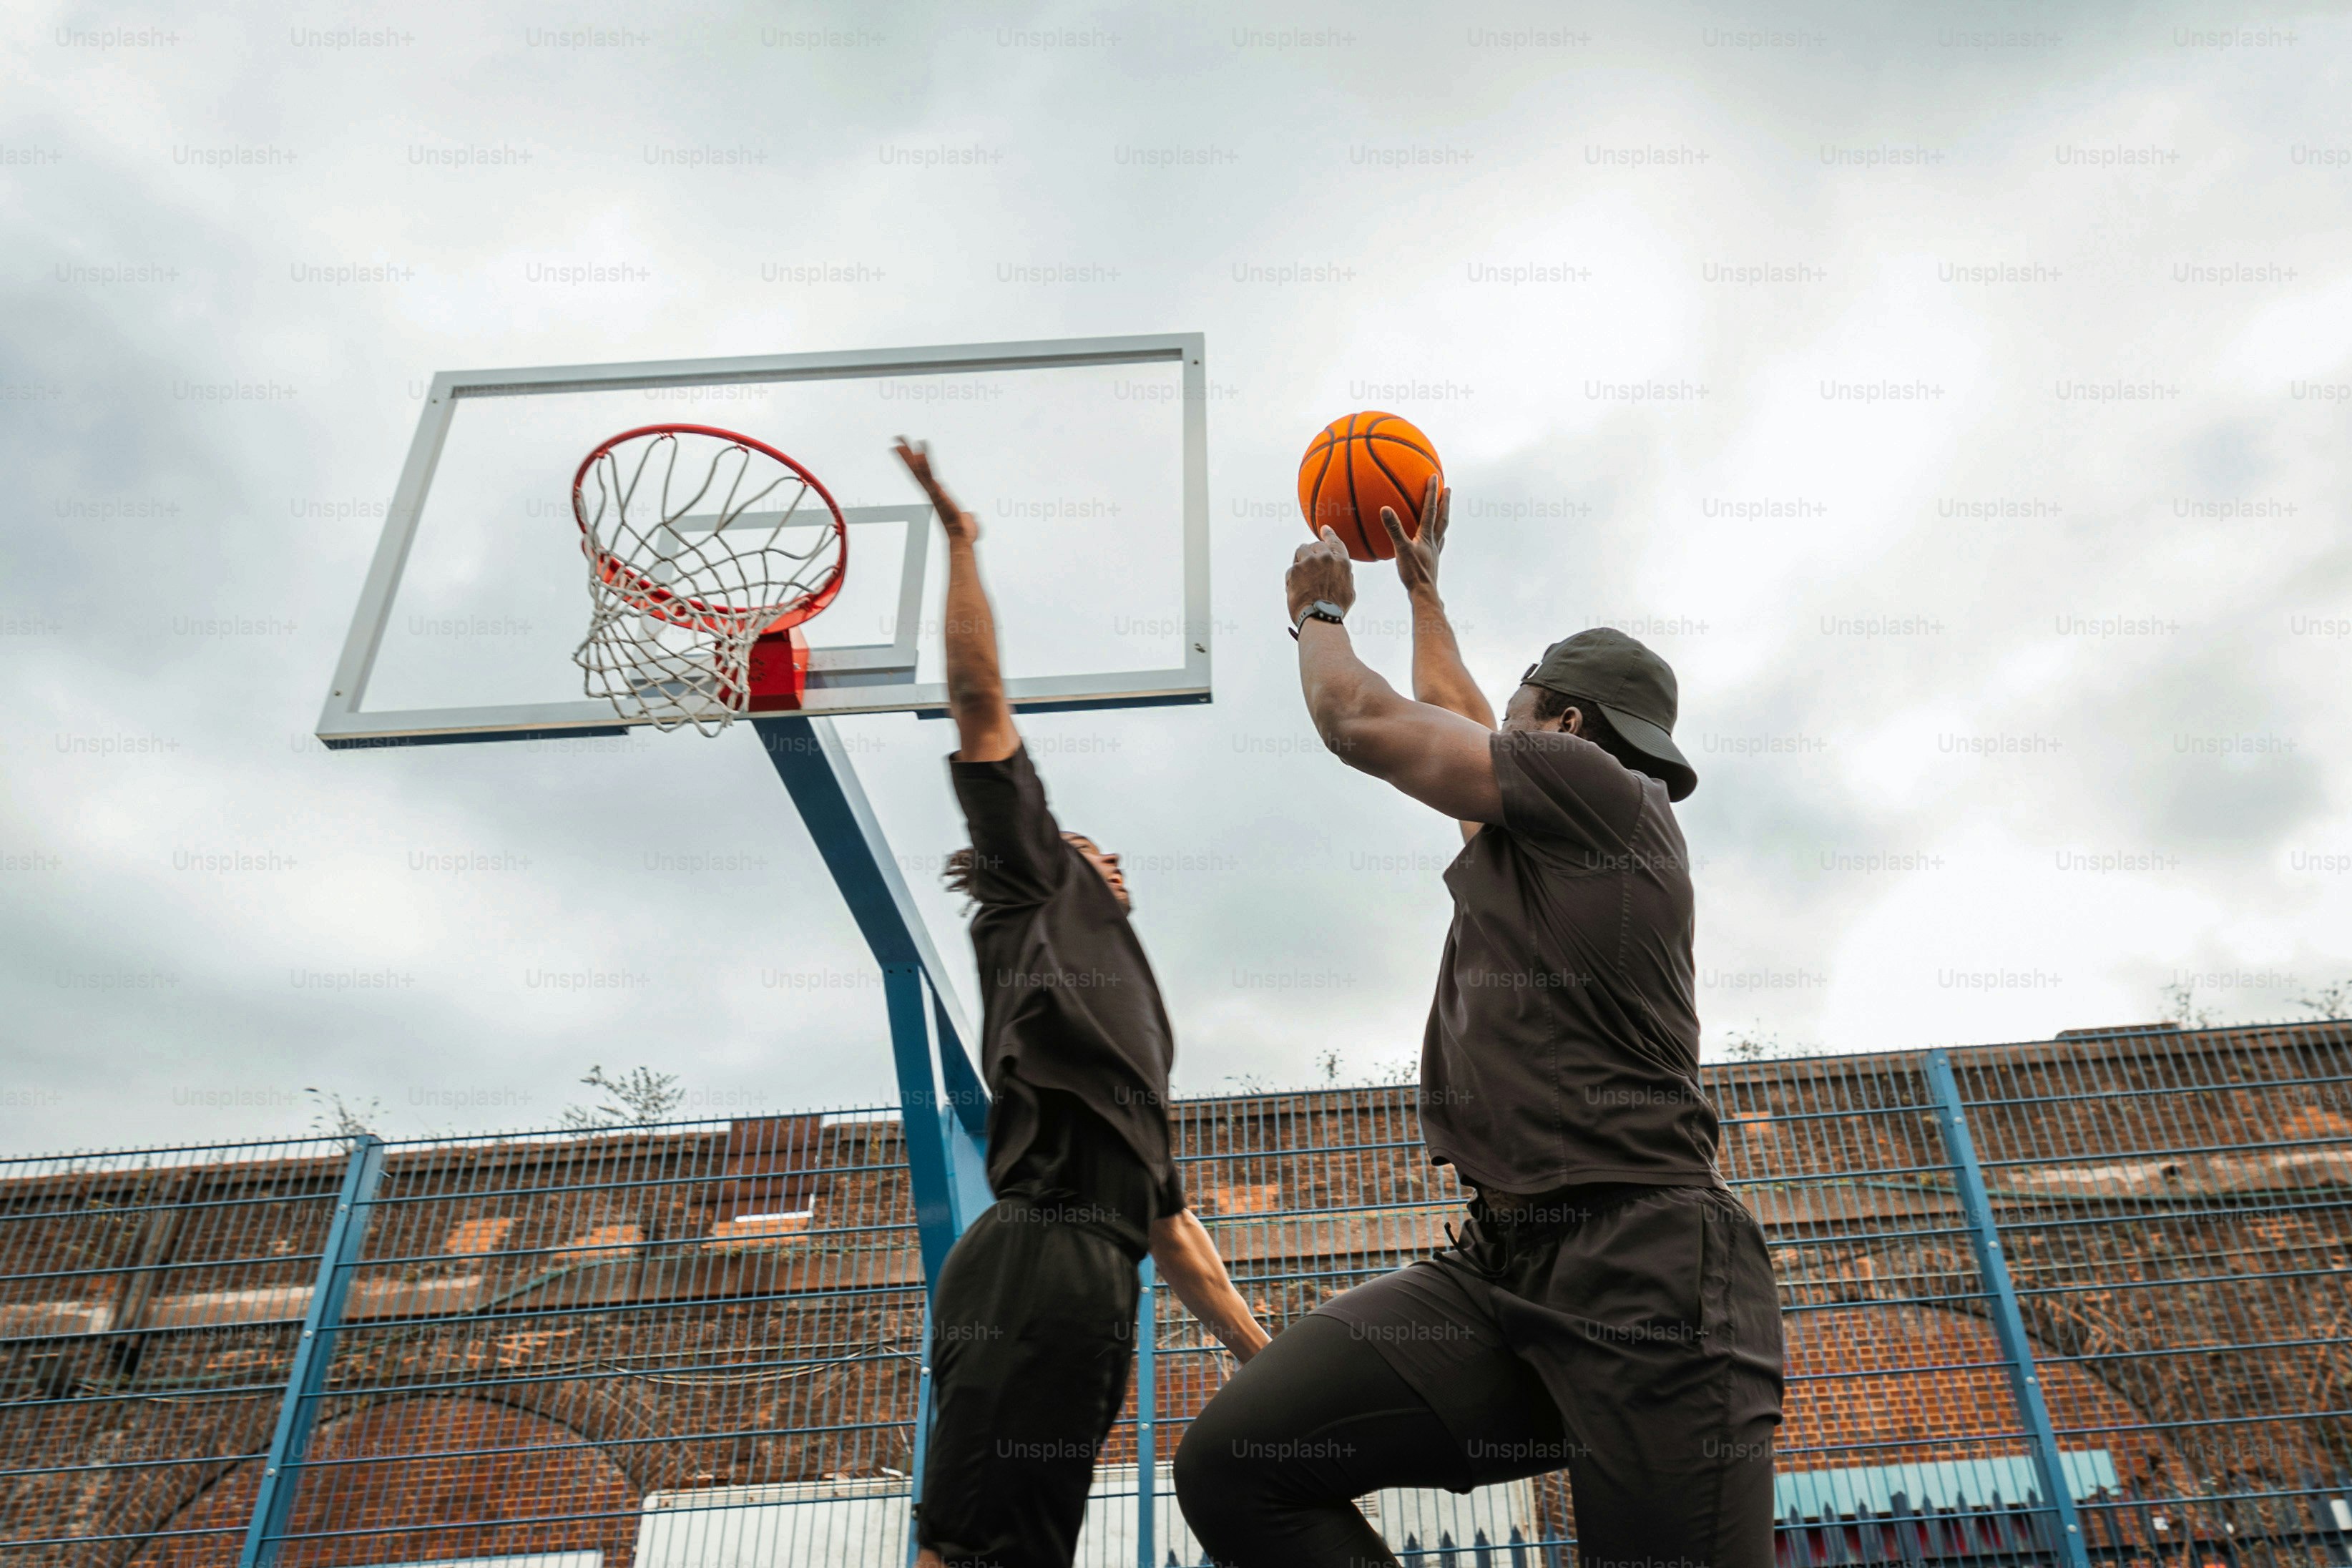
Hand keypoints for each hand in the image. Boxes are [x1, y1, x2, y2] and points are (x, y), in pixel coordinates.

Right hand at [892, 437, 978, 545]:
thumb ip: (965, 515)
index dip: (915, 462)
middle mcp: (932, 492)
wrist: (962, 537)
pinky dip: (925, 462)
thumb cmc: (964, 531)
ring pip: (919, 470)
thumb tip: (969, 518)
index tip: (908, 450)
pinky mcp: (938, 493)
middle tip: (897, 440)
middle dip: (906, 455)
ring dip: (911, 455)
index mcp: (937, 494)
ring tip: (903, 442)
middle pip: (916, 470)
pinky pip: (929, 475)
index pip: (923, 474)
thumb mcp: (964, 517)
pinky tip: (920, 451)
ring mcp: (934, 492)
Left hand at [1287, 526, 1357, 624]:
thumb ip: (1344, 575)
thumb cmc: (1335, 609)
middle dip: (1310, 553)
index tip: (1324, 529)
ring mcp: (1310, 562)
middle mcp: (1326, 557)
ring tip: (1301, 579)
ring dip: (1300, 562)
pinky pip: (1292, 569)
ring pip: (1301, 552)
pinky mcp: (1295, 568)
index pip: (1335, 542)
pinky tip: (1296, 591)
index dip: (1329, 534)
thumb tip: (1342, 569)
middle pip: (1315, 545)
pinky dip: (1292, 579)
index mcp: (1341, 562)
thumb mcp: (1348, 591)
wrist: (1319, 617)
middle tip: (1307, 568)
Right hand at [1381, 474, 1449, 596]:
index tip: (1435, 477)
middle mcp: (1433, 541)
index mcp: (1427, 536)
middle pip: (1442, 517)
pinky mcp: (1431, 561)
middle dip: (1445, 502)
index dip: (1432, 492)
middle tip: (1448, 489)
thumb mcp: (1401, 549)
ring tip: (1443, 510)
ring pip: (1441, 530)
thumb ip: (1394, 529)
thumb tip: (1385, 509)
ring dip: (1443, 517)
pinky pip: (1436, 543)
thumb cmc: (1413, 573)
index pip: (1431, 509)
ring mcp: (1434, 551)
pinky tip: (1432, 539)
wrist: (1424, 593)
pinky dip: (1435, 536)